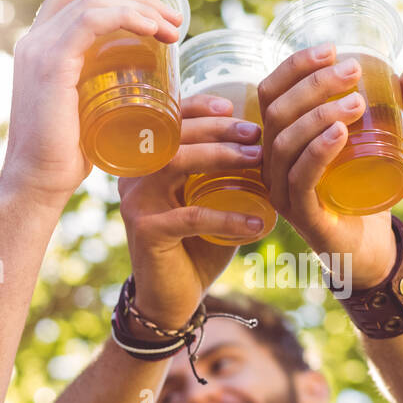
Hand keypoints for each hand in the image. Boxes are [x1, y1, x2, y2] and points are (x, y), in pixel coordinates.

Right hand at [0, 0, 183, 210]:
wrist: (38, 183)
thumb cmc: (68, 157)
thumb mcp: (87, 110)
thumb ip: (102, 87)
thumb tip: (143, 81)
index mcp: (39, 47)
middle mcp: (34, 40)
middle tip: (175, 18)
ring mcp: (39, 49)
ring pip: (94, 3)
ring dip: (140, 8)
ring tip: (174, 28)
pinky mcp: (51, 62)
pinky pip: (91, 21)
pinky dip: (127, 17)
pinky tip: (154, 29)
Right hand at [118, 93, 265, 331]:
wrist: (172, 297)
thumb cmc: (197, 244)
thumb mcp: (211, 201)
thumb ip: (227, 174)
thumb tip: (268, 140)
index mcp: (146, 162)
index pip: (168, 121)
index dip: (199, 107)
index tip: (235, 105)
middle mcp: (134, 176)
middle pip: (173, 134)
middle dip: (218, 128)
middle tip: (256, 133)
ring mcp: (136, 202)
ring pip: (176, 162)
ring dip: (220, 156)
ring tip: (258, 160)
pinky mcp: (146, 232)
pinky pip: (192, 216)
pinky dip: (228, 218)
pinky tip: (257, 223)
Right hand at [257, 44, 402, 288]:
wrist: (371, 246)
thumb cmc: (367, 186)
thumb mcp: (386, 137)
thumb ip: (402, 104)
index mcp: (281, 137)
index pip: (271, 92)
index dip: (295, 66)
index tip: (332, 48)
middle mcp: (273, 163)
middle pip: (277, 112)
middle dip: (314, 85)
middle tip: (352, 71)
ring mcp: (283, 191)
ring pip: (285, 143)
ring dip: (319, 115)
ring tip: (357, 102)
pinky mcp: (302, 215)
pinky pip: (300, 179)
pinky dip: (317, 152)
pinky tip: (340, 133)